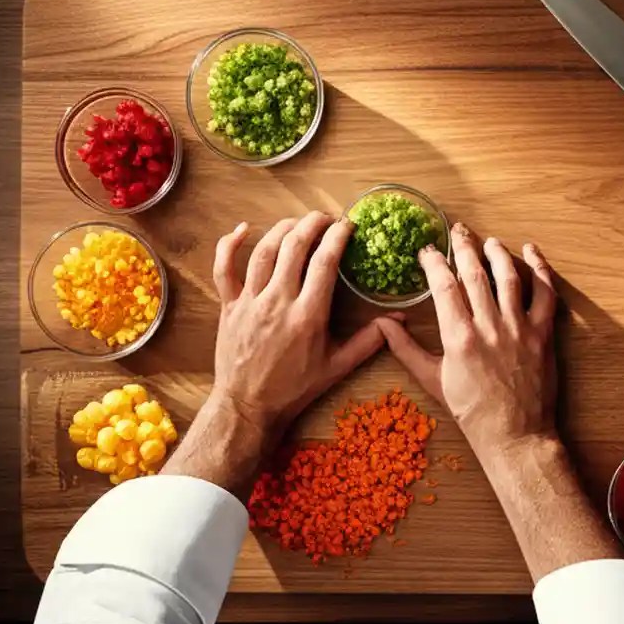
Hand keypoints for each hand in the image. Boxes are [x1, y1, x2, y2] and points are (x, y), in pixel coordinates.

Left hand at [164, 212, 390, 495]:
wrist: (248, 406)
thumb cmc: (294, 388)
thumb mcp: (336, 367)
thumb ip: (368, 341)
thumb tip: (398, 320)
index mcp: (308, 315)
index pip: (325, 262)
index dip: (337, 236)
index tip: (347, 225)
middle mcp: (278, 302)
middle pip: (294, 247)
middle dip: (313, 224)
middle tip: (326, 218)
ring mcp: (250, 301)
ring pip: (264, 251)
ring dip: (283, 229)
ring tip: (299, 222)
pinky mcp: (229, 306)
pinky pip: (225, 268)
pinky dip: (230, 244)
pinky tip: (243, 229)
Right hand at [377, 223, 621, 579]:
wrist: (515, 435)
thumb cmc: (472, 412)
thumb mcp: (433, 381)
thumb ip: (406, 350)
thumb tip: (382, 325)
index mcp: (459, 336)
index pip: (444, 285)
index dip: (434, 263)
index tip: (428, 251)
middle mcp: (489, 326)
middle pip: (475, 273)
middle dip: (464, 246)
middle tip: (457, 230)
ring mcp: (519, 328)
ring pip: (509, 276)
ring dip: (498, 252)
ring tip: (489, 240)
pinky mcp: (543, 334)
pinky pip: (545, 293)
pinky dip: (540, 269)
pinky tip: (531, 253)